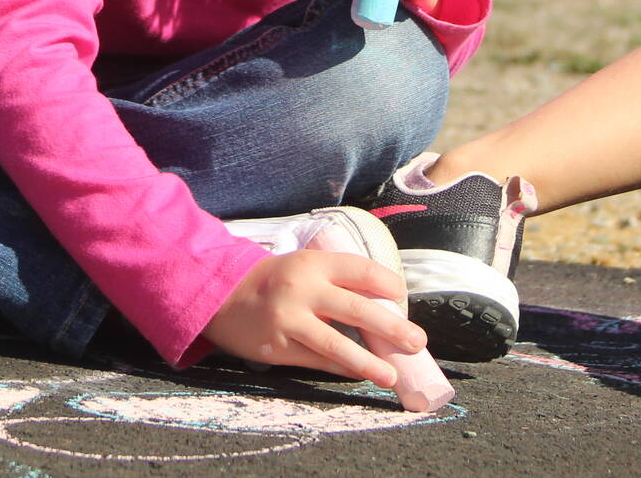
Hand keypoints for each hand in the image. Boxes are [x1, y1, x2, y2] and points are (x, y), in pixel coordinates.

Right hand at [203, 251, 425, 385]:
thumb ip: (338, 281)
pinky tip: (358, 374)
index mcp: (314, 263)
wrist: (223, 295)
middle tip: (417, 342)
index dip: (387, 284)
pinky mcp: (278, 347)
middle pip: (356, 309)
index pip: (360, 270)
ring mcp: (289, 320)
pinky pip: (316, 361)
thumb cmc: (276, 281)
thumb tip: (385, 308)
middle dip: (392, 328)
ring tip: (391, 375)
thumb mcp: (305, 267)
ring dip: (368, 362)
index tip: (402, 297)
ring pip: (336, 344)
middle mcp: (303, 289)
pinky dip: (341, 369)